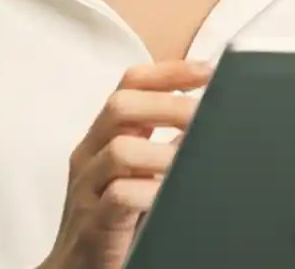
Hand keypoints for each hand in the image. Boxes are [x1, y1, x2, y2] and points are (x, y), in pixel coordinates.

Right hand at [39, 61, 210, 268]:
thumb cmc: (114, 223)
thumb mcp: (136, 176)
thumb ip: (160, 148)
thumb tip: (206, 122)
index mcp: (101, 139)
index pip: (127, 86)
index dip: (166, 72)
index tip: (206, 69)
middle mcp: (89, 156)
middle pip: (120, 107)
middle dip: (168, 104)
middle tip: (207, 114)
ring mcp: (87, 189)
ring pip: (120, 150)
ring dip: (165, 152)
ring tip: (195, 161)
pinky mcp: (94, 223)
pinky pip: (119, 196)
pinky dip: (151, 191)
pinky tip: (173, 195)